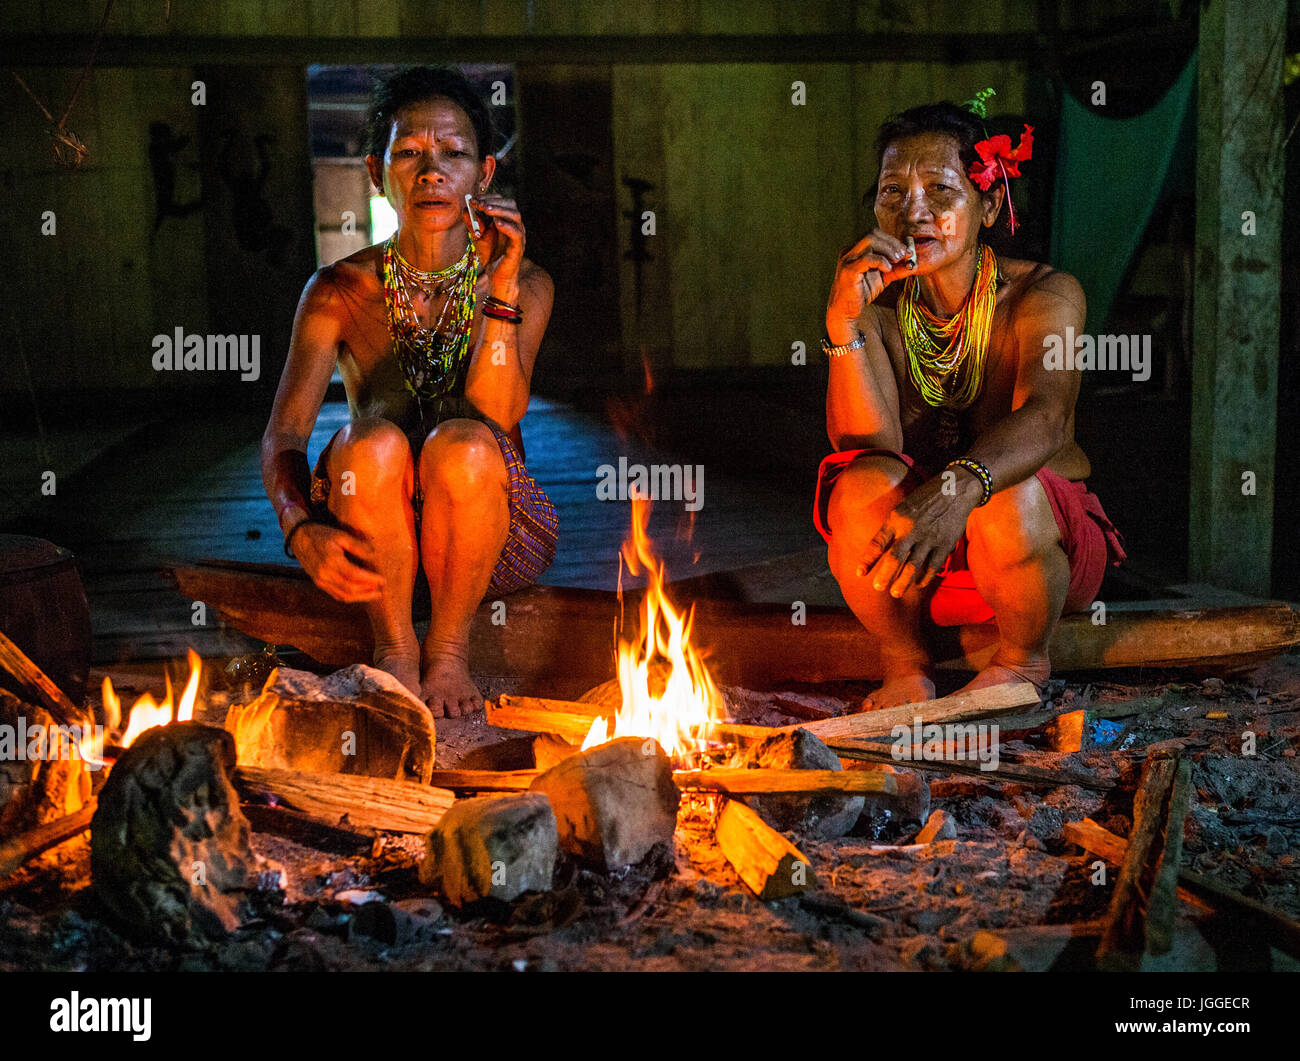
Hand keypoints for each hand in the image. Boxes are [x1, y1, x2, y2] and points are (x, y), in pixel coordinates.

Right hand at [290, 522, 385, 602]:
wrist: (299, 538)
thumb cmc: (322, 535)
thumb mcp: (341, 535)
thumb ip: (357, 546)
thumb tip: (374, 555)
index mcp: (331, 561)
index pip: (354, 575)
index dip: (370, 580)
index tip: (382, 580)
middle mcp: (324, 574)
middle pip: (350, 589)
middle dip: (367, 591)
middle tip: (381, 589)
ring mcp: (320, 581)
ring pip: (343, 595)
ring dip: (361, 597)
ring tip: (374, 594)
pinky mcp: (319, 583)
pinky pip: (336, 595)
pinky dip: (350, 596)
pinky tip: (361, 594)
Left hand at [468, 194, 524, 282]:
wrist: (496, 276)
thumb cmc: (490, 256)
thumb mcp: (477, 237)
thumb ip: (473, 223)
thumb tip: (466, 209)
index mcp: (506, 220)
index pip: (501, 202)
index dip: (488, 198)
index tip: (472, 200)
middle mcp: (515, 225)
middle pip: (511, 204)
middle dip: (494, 201)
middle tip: (479, 203)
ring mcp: (518, 236)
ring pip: (515, 215)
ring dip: (500, 209)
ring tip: (485, 208)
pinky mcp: (518, 247)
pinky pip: (516, 233)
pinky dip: (507, 226)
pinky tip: (496, 223)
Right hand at [826, 228, 914, 333]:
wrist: (846, 311)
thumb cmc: (862, 293)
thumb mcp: (883, 278)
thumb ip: (896, 269)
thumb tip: (914, 263)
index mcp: (855, 250)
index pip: (875, 234)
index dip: (893, 240)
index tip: (907, 251)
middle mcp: (849, 251)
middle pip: (872, 234)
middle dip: (892, 242)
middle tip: (904, 255)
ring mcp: (847, 260)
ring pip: (869, 241)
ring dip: (888, 249)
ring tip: (897, 260)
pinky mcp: (849, 271)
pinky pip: (867, 258)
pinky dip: (880, 260)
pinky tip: (888, 268)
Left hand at [856, 475, 976, 597]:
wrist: (955, 490)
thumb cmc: (923, 499)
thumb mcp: (902, 507)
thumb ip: (892, 527)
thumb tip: (879, 550)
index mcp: (897, 518)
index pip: (878, 543)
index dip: (868, 560)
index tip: (859, 573)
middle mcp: (911, 529)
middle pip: (895, 558)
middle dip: (885, 575)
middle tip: (877, 588)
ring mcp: (929, 537)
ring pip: (914, 566)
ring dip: (903, 582)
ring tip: (895, 593)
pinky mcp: (945, 543)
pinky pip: (933, 566)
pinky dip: (924, 578)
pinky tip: (918, 585)